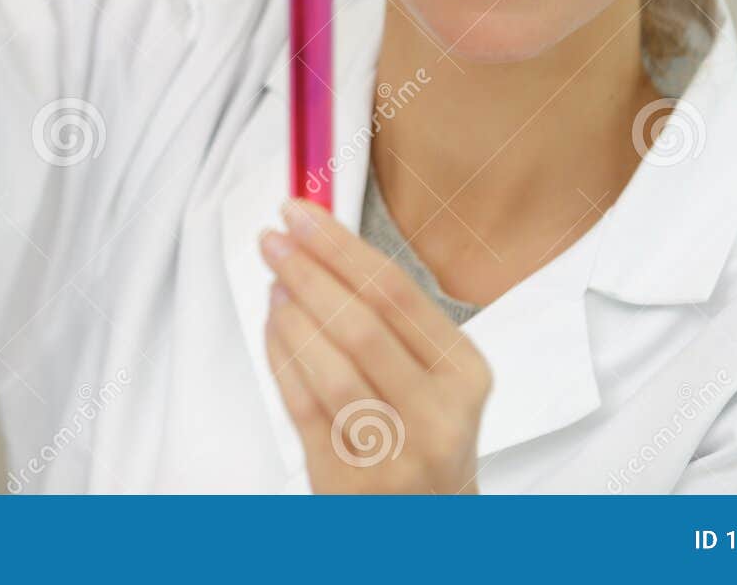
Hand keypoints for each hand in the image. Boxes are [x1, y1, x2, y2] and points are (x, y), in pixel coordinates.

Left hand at [261, 199, 491, 493]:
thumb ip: (388, 316)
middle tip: (273, 238)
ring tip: (273, 281)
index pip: (396, 293)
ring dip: (292, 315)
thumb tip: (320, 243)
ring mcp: (394, 456)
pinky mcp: (348, 484)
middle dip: (310, 273)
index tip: (301, 213)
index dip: (342, 248)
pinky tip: (272, 327)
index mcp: (464, 374)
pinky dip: (281, 360)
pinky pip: (303, 409)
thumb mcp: (435, 375)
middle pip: (361, 326)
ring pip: (330, 369)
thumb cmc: (425, 433)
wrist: (431, 523)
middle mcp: (438, 417)